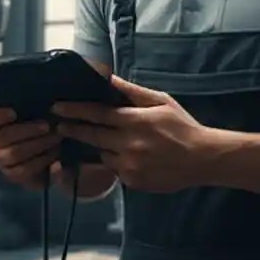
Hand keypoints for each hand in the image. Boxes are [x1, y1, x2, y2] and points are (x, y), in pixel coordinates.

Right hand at [0, 107, 59, 191]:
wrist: (54, 141)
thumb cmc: (40, 117)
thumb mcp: (34, 106)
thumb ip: (27, 102)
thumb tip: (29, 96)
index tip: (13, 112)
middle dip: (26, 131)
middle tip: (48, 126)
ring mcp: (0, 160)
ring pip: (12, 155)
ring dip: (37, 146)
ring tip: (56, 140)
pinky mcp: (13, 175)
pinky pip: (23, 172)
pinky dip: (42, 164)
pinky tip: (57, 159)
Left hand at [53, 75, 214, 193]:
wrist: (202, 159)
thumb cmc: (182, 126)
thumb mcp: (160, 102)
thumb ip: (132, 91)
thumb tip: (109, 78)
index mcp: (134, 121)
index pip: (97, 114)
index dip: (75, 110)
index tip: (57, 107)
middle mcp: (128, 144)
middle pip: (91, 136)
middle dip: (72, 129)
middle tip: (57, 125)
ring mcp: (129, 166)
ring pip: (102, 155)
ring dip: (96, 147)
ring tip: (90, 140)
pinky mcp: (132, 182)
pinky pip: (115, 170)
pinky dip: (114, 161)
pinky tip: (123, 156)